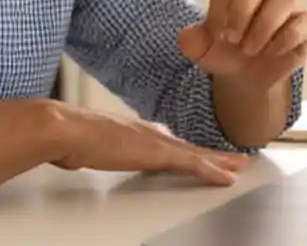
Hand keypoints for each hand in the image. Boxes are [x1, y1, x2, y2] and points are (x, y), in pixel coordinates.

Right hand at [49, 102, 249, 185]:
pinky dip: (213, 170)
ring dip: (219, 160)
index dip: (182, 147)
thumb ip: (86, 148)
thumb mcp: (80, 144)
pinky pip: (194, 164)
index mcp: (131, 130)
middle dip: (209, 152)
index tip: (194, 150)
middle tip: (232, 157)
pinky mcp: (159, 154)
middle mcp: (147, 132)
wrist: (65, 129)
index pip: (164, 140)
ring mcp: (155, 142)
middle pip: (186, 145)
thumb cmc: (66, 136)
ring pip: (196, 153)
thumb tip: (77, 154)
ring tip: (240, 166)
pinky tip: (228, 177)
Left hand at [178, 0, 306, 91]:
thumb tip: (188, 37)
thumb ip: (191, 42)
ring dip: (265, 24)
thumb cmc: (224, 54)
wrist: (247, 78)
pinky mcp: (306, 24)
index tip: (215, 38)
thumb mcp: (202, 52)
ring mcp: (286, 6)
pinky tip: (272, 54)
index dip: (219, 11)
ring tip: (250, 51)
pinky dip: (287, 38)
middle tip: (232, 38)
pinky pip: (305, 20)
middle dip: (242, 6)